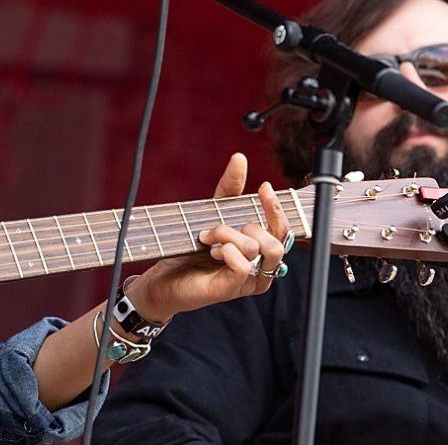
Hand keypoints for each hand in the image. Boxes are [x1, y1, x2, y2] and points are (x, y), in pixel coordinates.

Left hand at [130, 153, 289, 323]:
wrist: (163, 276)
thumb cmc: (190, 248)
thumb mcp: (211, 213)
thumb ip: (229, 189)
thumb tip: (240, 158)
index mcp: (260, 251)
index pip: (284, 230)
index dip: (276, 208)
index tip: (263, 187)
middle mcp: (261, 268)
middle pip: (275, 241)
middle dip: (243, 226)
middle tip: (214, 229)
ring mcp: (248, 282)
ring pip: (256, 249)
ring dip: (226, 235)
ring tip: (207, 240)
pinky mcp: (231, 289)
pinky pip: (242, 265)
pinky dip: (226, 251)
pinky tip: (212, 252)